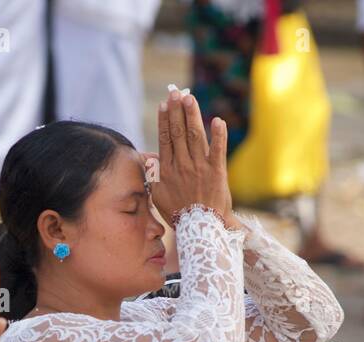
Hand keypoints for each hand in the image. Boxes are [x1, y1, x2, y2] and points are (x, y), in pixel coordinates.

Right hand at [150, 88, 235, 228]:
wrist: (200, 227)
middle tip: (176, 92)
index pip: (165, 139)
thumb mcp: (158, 194)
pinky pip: (218, 150)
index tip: (164, 104)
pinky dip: (218, 135)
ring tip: (190, 98)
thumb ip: (152, 174)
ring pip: (195, 136)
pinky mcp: (217, 172)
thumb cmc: (178, 211)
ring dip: (192, 115)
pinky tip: (218, 120)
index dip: (165, 120)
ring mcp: (200, 168)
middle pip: (178, 132)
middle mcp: (183, 165)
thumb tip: (144, 157)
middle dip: (177, 110)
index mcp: (168, 169)